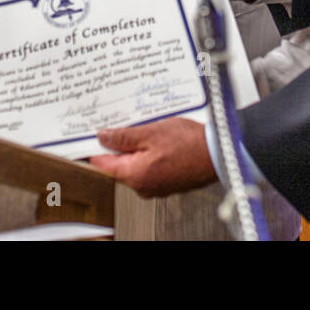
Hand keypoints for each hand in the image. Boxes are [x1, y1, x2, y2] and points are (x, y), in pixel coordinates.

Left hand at [89, 119, 216, 196]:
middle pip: (119, 164)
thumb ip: (124, 137)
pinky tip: (158, 138)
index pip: (102, 163)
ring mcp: (156, 186)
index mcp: (134, 175)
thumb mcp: (151, 132)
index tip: (90, 134)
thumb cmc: (190, 144)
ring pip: (135, 164)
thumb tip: (103, 137)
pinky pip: (150, 166)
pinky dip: (150, 153)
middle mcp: (143, 186)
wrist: (219, 153)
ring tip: (145, 128)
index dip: (95, 146)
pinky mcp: (168, 181)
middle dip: (119, 143)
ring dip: (136, 146)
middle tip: (122, 123)